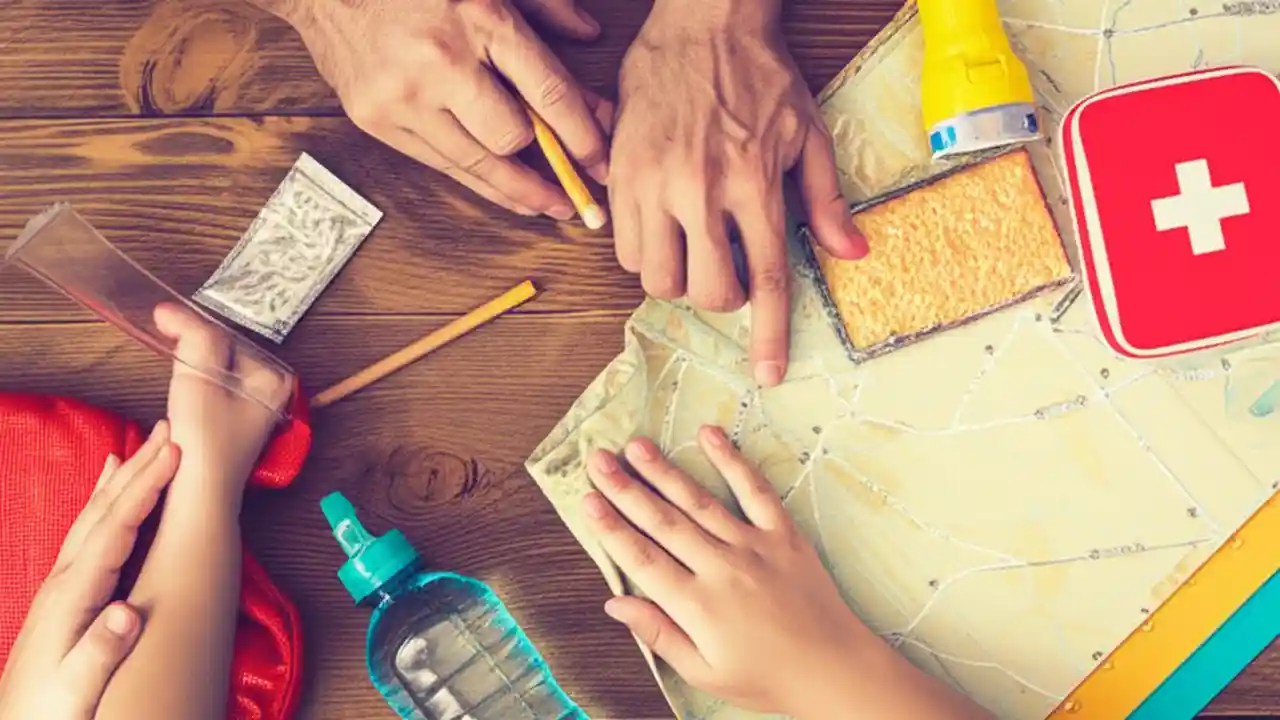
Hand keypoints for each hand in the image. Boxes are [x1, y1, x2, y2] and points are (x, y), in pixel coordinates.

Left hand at [0, 430, 178, 719]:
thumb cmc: (52, 714)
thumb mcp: (78, 690)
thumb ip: (101, 651)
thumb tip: (130, 612)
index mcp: (74, 596)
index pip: (116, 527)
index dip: (146, 487)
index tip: (174, 453)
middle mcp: (66, 580)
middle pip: (105, 509)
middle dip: (139, 467)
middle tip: (169, 429)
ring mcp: (63, 584)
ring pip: (96, 516)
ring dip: (123, 478)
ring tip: (143, 445)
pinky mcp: (67, 593)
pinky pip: (91, 532)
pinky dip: (105, 502)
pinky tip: (108, 488)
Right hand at [154, 304, 289, 492]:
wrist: (200, 496)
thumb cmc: (206, 440)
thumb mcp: (201, 377)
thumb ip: (194, 337)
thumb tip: (170, 311)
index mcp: (274, 377)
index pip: (228, 336)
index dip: (192, 326)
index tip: (162, 318)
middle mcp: (269, 392)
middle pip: (222, 353)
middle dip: (192, 343)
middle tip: (163, 331)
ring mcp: (249, 411)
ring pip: (213, 371)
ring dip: (188, 362)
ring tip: (166, 355)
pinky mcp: (228, 427)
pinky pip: (208, 392)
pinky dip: (189, 385)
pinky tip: (177, 397)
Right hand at [278, 0, 609, 217]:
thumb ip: (546, 7)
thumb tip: (591, 37)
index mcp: (480, 17)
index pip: (548, 92)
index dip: (583, 136)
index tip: (603, 162)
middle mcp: (442, 61)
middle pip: (512, 136)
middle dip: (549, 163)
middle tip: (581, 186)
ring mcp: (404, 96)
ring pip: (476, 163)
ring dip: (519, 190)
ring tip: (551, 208)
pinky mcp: (377, 120)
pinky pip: (440, 164)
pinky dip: (478, 180)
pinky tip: (506, 192)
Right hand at [584, 427, 989, 718]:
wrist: (832, 669)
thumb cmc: (765, 677)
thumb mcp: (703, 671)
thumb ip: (658, 633)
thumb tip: (615, 604)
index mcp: (697, 606)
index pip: (642, 559)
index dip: (611, 528)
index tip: (587, 500)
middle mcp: (721, 569)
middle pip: (663, 522)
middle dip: (626, 489)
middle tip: (598, 460)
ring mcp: (753, 546)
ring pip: (699, 502)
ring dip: (665, 471)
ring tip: (636, 446)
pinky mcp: (783, 534)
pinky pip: (754, 491)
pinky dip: (732, 461)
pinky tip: (710, 436)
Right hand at [609, 1, 867, 386]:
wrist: (702, 21)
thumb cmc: (760, 74)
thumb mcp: (808, 132)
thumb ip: (826, 199)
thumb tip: (852, 253)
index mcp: (755, 183)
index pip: (766, 279)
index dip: (769, 336)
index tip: (768, 375)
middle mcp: (701, 189)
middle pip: (706, 290)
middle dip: (719, 298)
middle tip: (725, 270)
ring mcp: (655, 183)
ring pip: (657, 278)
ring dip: (678, 279)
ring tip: (690, 249)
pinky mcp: (621, 173)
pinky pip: (623, 247)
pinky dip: (644, 253)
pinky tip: (661, 227)